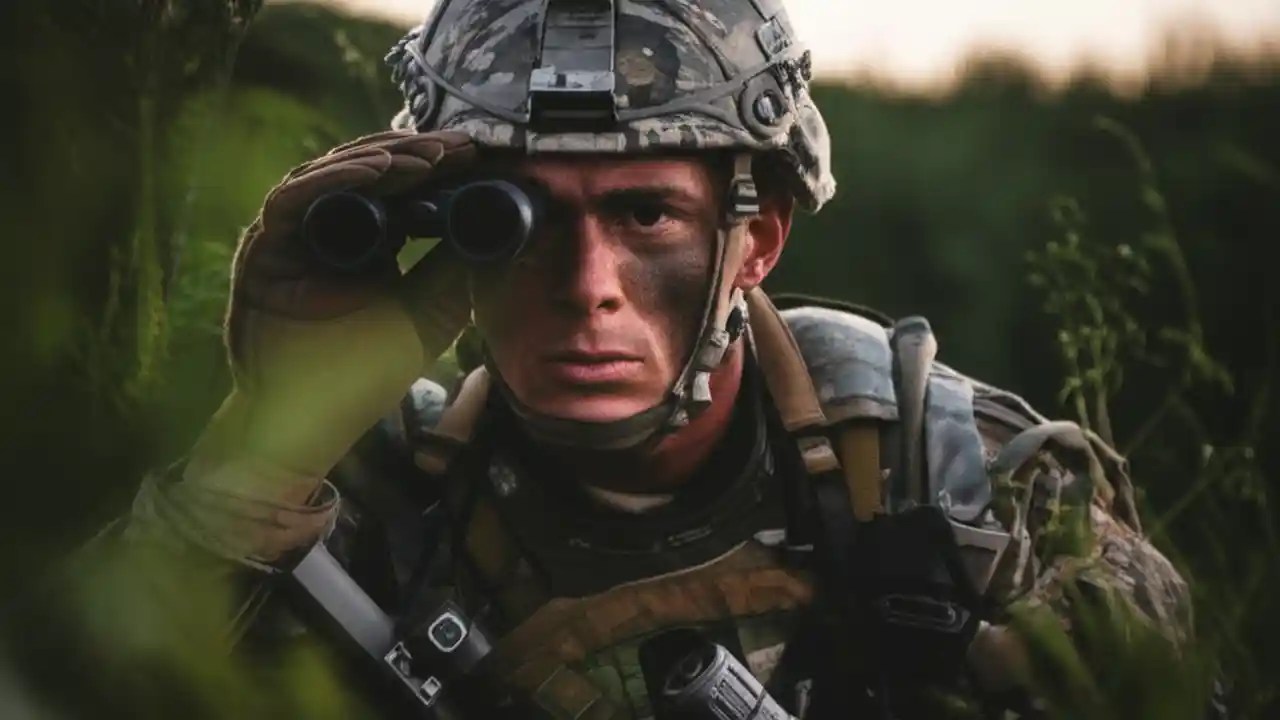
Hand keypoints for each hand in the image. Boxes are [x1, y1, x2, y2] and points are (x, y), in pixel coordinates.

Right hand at [185, 131, 475, 541]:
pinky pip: (295, 197)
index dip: (434, 165)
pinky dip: (336, 180)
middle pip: (367, 169)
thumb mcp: (427, 315)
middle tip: (458, 146)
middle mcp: (325, 227)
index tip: (475, 155)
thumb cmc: (359, 374)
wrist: (303, 422)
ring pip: (333, 173)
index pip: (398, 184)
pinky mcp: (262, 246)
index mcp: (365, 237)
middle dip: (415, 153)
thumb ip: (456, 271)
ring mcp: (291, 233)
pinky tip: (378, 172)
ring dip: (383, 160)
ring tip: (428, 157)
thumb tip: (498, 227)